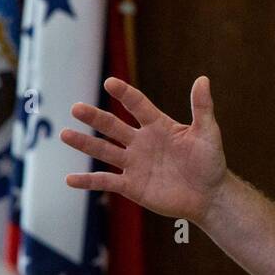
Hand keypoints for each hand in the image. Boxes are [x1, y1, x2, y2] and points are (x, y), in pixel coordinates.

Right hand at [60, 75, 227, 223]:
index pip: (137, 105)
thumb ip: (202, 107)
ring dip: (85, 143)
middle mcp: (141, 142)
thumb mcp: (208, 133)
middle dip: (95, 117)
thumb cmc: (211, 162)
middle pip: (113, 126)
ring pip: (104, 150)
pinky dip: (88, 181)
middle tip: (76, 108)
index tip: (110, 83)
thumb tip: (202, 79)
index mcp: (158, 126)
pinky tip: (70, 179)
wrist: (209, 196)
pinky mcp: (132, 186)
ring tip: (64, 135)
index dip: (124, 94)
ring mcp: (134, 164)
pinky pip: (106, 181)